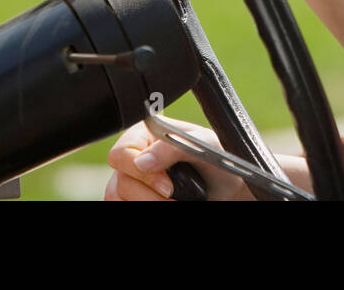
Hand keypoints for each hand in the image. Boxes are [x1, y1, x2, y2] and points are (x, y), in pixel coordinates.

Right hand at [104, 118, 252, 200]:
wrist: (226, 190)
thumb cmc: (216, 161)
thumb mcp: (203, 145)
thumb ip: (172, 148)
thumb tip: (141, 161)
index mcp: (144, 135)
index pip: (121, 154)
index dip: (141, 174)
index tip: (167, 186)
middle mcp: (132, 158)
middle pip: (118, 183)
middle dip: (148, 197)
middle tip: (174, 200)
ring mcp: (130, 182)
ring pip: (117, 199)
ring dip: (147, 205)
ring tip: (174, 203)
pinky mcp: (133, 199)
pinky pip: (121, 206)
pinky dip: (141, 207)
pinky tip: (165, 205)